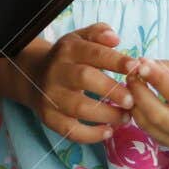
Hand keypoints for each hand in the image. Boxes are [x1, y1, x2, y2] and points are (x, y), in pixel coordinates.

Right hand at [29, 24, 134, 143]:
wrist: (32, 76)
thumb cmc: (67, 58)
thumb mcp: (80, 39)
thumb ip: (99, 33)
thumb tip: (115, 39)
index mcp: (68, 50)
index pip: (93, 52)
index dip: (115, 60)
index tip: (135, 67)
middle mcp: (57, 72)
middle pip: (84, 78)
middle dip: (111, 89)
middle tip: (132, 100)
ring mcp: (51, 96)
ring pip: (78, 108)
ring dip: (106, 115)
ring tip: (125, 117)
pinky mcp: (48, 117)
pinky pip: (69, 130)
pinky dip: (90, 135)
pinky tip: (108, 131)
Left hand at [124, 59, 168, 149]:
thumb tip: (140, 64)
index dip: (155, 78)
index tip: (140, 63)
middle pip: (158, 114)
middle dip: (139, 93)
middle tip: (130, 75)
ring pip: (149, 125)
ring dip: (135, 103)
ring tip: (132, 85)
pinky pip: (150, 131)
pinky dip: (139, 114)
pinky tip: (138, 100)